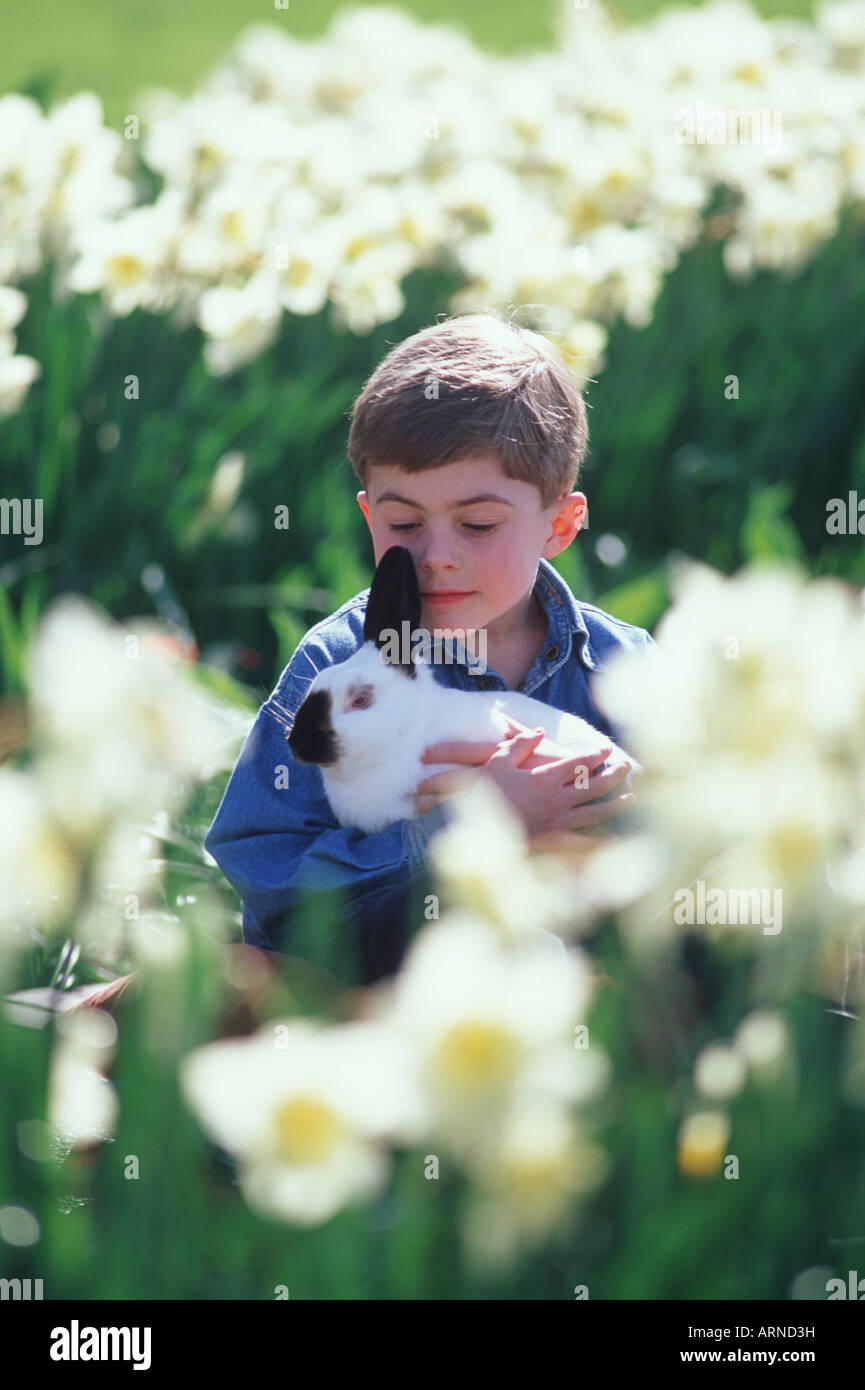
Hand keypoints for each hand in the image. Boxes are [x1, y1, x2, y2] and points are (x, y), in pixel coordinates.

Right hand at [414, 714, 633, 834]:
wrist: (475, 828)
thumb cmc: (485, 791)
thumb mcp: (499, 760)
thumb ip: (520, 743)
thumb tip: (539, 731)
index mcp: (546, 777)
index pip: (580, 762)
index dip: (597, 755)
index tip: (607, 750)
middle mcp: (558, 799)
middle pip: (596, 785)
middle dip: (615, 775)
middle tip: (627, 767)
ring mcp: (557, 821)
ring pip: (595, 811)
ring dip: (616, 804)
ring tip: (631, 799)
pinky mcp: (553, 840)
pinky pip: (582, 841)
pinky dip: (601, 842)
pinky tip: (615, 840)